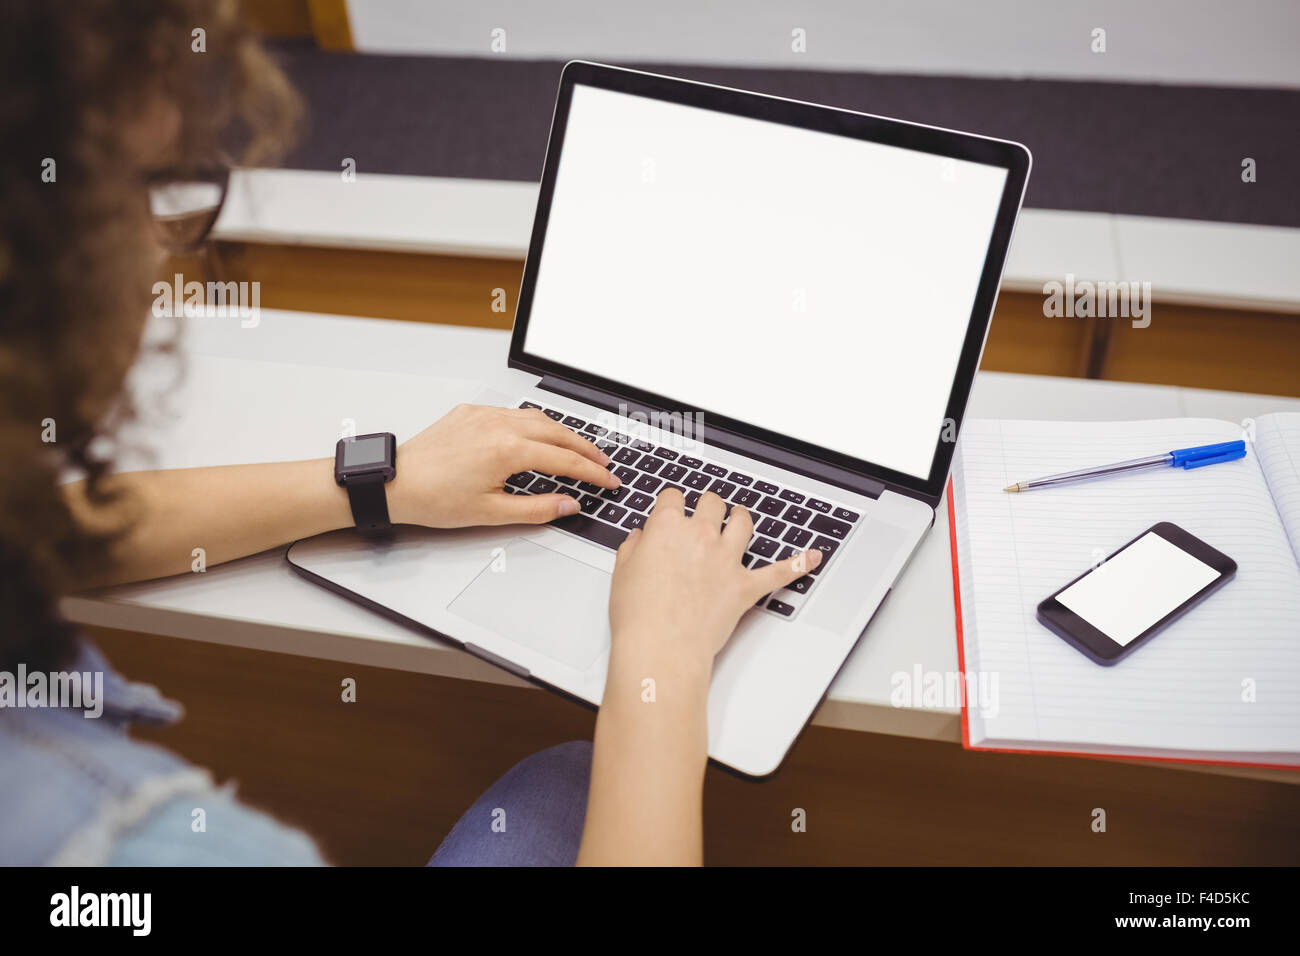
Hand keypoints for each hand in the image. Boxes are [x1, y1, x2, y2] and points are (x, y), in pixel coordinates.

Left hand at [387, 404, 619, 527]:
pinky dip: (532, 424)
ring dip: (561, 433)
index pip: (565, 460)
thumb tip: (569, 504)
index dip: (592, 473)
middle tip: (602, 463)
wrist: (396, 483)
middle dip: (585, 448)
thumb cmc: (435, 498)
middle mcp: (499, 425)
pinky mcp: (470, 413)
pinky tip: (536, 436)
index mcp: (508, 450)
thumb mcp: (492, 513)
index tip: (608, 480)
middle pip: (558, 432)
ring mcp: (484, 416)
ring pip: (536, 417)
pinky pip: (511, 413)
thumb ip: (538, 508)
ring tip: (576, 449)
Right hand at [608, 488, 819, 672]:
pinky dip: (798, 564)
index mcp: (667, 528)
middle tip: (706, 512)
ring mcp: (726, 560)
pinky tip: (812, 557)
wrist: (661, 648)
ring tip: (741, 518)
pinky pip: (779, 572)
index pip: (673, 499)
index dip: (672, 504)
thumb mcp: (622, 573)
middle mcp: (701, 536)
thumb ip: (633, 549)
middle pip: (713, 504)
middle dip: (709, 506)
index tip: (671, 509)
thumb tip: (640, 539)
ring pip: (743, 524)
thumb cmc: (638, 616)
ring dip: (742, 518)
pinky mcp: (745, 586)